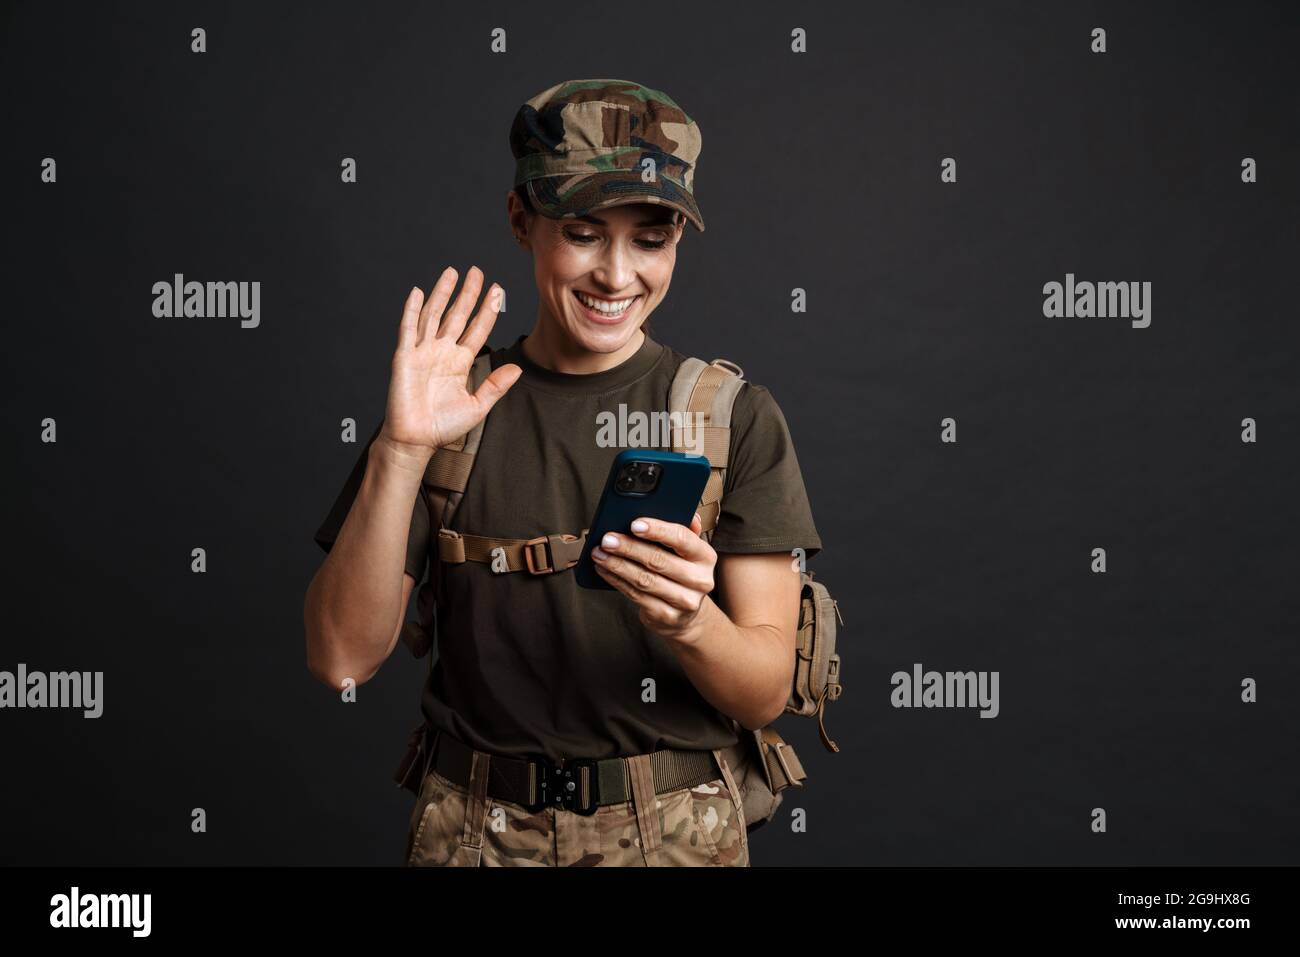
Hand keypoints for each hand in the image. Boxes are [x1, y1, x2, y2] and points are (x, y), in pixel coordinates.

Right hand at [378, 266, 521, 462]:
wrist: (416, 440)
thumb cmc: (443, 426)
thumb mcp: (477, 406)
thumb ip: (496, 386)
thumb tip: (518, 369)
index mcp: (460, 362)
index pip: (477, 329)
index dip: (487, 310)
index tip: (498, 291)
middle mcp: (442, 352)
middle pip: (457, 315)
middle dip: (467, 293)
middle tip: (477, 272)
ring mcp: (423, 352)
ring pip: (434, 315)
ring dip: (442, 293)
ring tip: (452, 273)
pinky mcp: (405, 357)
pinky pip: (409, 329)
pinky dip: (413, 309)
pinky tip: (419, 292)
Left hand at [591, 513, 717, 642]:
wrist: (686, 616)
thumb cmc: (681, 574)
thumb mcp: (687, 552)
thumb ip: (683, 531)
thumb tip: (686, 512)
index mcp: (705, 557)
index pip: (682, 538)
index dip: (657, 530)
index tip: (634, 524)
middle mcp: (700, 580)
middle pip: (658, 560)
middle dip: (628, 547)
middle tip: (607, 539)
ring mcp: (684, 601)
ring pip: (644, 579)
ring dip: (617, 565)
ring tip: (600, 554)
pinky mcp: (667, 616)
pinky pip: (636, 595)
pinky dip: (616, 581)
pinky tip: (605, 570)